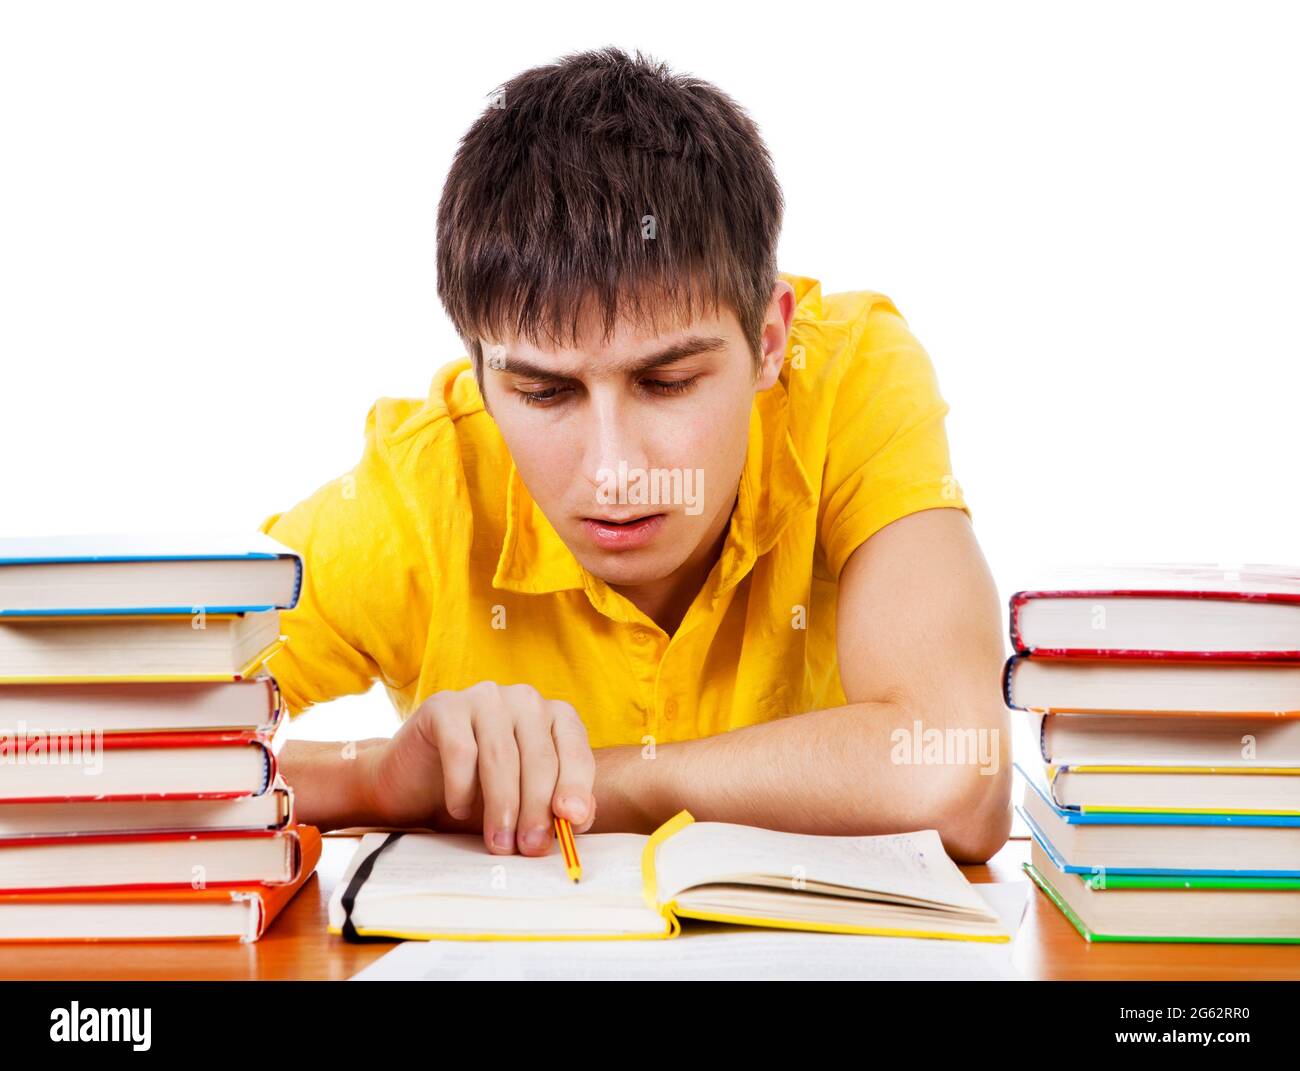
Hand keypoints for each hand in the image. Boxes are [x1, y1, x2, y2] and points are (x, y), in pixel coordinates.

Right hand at [359, 681, 595, 854]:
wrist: (413, 785)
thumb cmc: (480, 795)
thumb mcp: (524, 807)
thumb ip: (556, 809)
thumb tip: (577, 819)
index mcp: (552, 717)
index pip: (575, 748)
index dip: (576, 786)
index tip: (572, 821)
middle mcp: (523, 700)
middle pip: (539, 756)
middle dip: (537, 807)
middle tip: (531, 847)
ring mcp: (484, 698)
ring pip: (502, 755)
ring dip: (503, 805)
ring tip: (500, 843)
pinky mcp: (444, 706)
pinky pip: (460, 750)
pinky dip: (462, 787)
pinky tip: (458, 810)